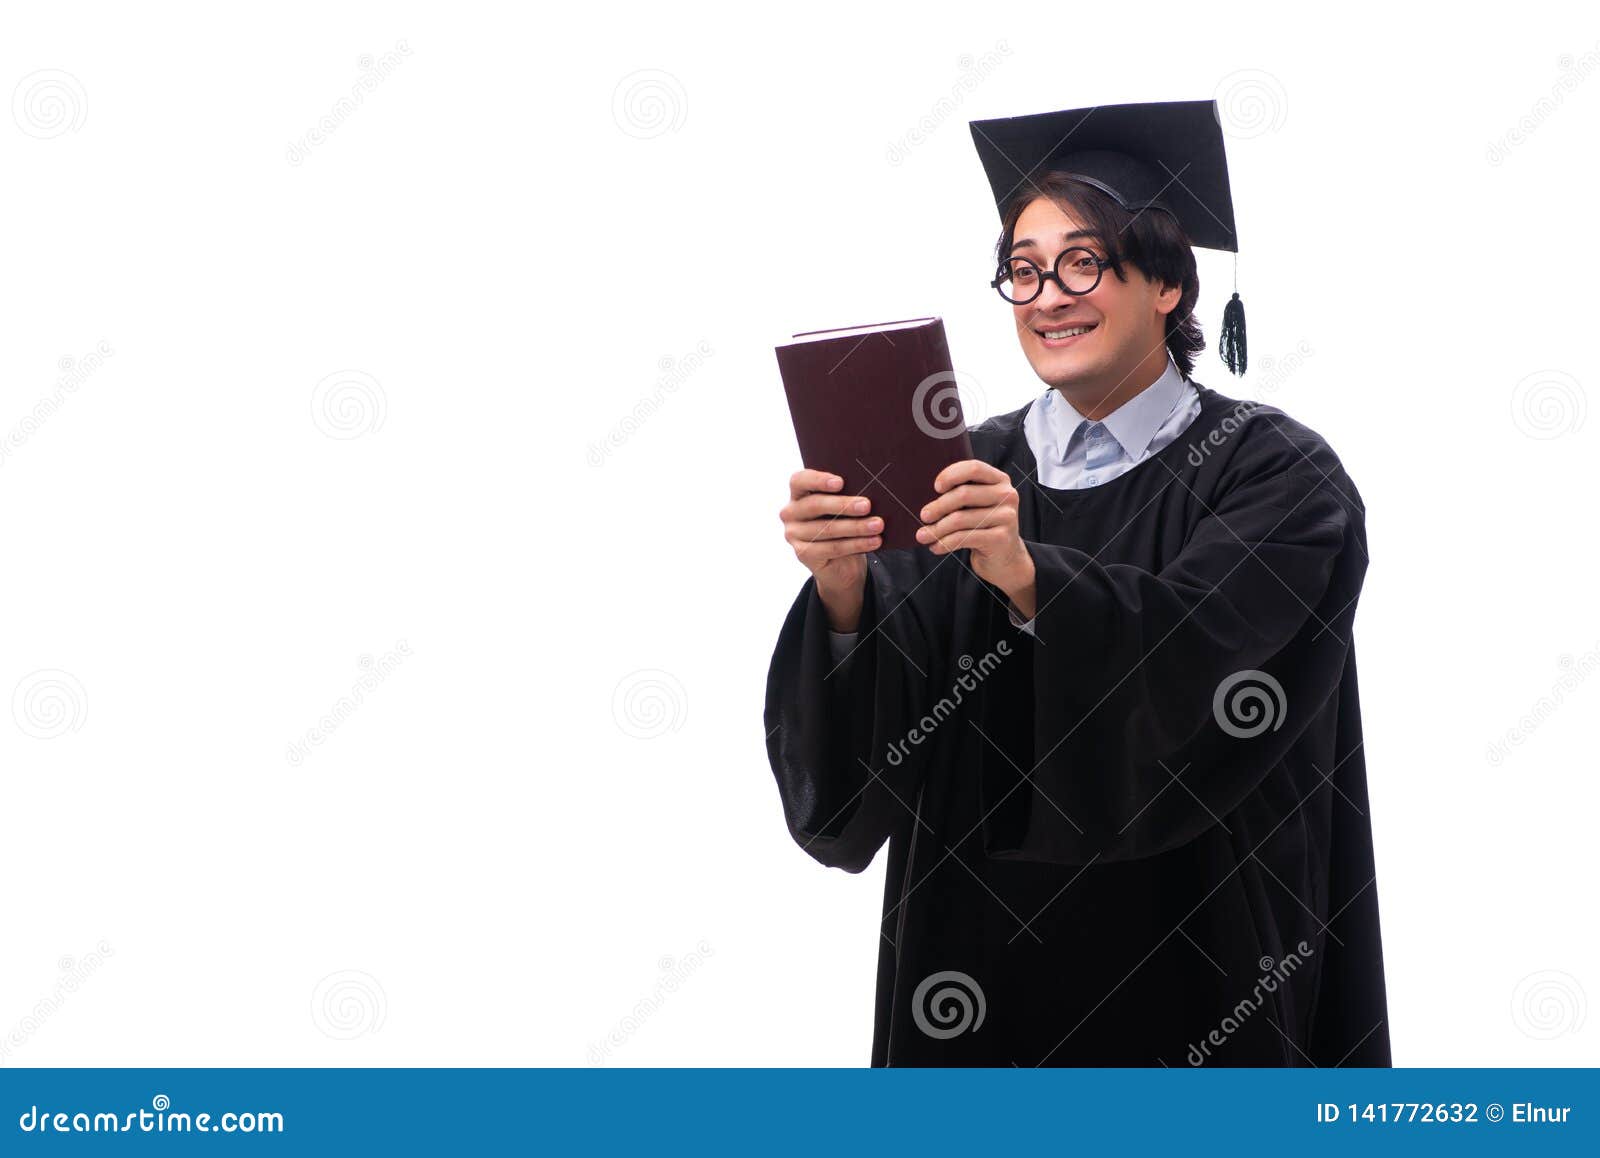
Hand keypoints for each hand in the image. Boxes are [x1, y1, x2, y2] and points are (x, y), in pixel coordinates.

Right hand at [780, 469, 880, 629]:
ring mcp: (793, 534)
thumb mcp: (843, 508)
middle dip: (844, 505)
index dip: (818, 479)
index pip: (800, 480)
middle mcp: (790, 512)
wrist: (842, 562)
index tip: (841, 482)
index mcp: (798, 493)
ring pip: (827, 528)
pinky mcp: (802, 554)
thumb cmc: (843, 525)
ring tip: (877, 525)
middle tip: (867, 505)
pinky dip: (856, 544)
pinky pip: (832, 548)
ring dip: (856, 527)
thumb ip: (847, 496)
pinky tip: (873, 541)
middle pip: (815, 505)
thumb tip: (868, 492)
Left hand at [915, 460, 1035, 615]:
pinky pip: (964, 538)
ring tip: (922, 536)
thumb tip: (926, 502)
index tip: (936, 487)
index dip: (951, 475)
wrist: (1005, 556)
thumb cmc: (983, 525)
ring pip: (960, 519)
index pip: (974, 468)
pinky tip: (935, 547)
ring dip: (937, 529)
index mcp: (999, 480)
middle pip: (964, 494)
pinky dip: (945, 543)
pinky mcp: (1000, 538)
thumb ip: (961, 494)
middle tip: (923, 516)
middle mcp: (1006, 495)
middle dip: (938, 506)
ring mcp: (1006, 517)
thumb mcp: (977, 505)